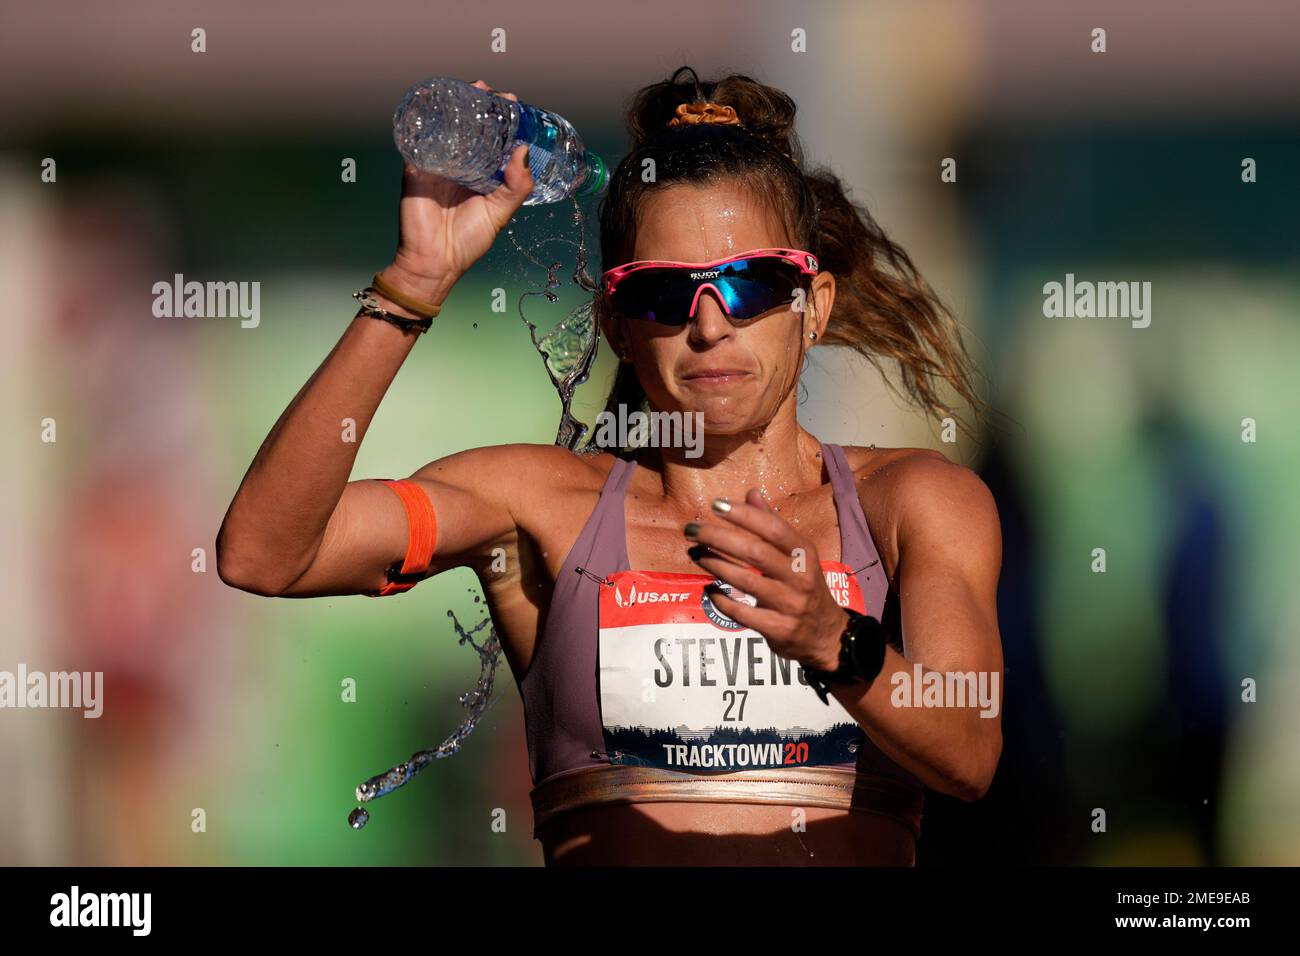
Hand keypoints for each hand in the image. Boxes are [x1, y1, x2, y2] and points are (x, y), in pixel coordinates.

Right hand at [384, 79, 534, 303]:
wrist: (433, 260)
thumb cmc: (467, 241)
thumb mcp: (501, 213)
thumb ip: (516, 185)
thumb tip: (523, 150)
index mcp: (483, 175)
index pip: (495, 140)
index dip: (504, 120)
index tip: (513, 102)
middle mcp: (462, 165)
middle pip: (472, 127)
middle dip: (482, 105)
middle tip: (492, 92)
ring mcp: (439, 163)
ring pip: (448, 126)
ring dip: (458, 105)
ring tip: (472, 90)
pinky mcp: (417, 165)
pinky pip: (419, 136)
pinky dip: (425, 116)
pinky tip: (435, 99)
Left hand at [685, 488, 848, 671]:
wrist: (826, 635)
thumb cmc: (805, 586)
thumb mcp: (799, 554)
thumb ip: (774, 524)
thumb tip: (751, 493)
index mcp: (805, 554)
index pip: (774, 529)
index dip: (745, 515)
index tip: (716, 505)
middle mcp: (800, 577)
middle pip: (755, 552)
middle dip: (719, 538)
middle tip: (692, 530)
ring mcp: (790, 605)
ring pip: (746, 581)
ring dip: (715, 565)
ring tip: (695, 553)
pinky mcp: (778, 629)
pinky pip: (742, 613)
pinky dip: (721, 600)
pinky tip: (709, 589)